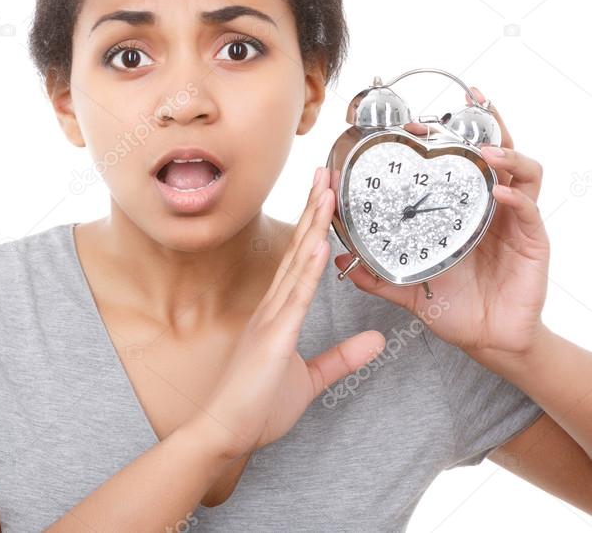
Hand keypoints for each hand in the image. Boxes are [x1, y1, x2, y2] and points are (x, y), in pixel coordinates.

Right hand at [192, 167, 385, 460]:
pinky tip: (317, 242)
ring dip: (313, 225)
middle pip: (298, 249)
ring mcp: (270, 318)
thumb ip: (342, 357)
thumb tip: (377, 340)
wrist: (227, 433)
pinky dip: (306, 267)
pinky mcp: (273, 337)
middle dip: (314, 210)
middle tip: (327, 172)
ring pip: (296, 262)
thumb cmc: (257, 408)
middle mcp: (273, 307)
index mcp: (279, 314)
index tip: (327, 195)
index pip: (300, 260)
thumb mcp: (311, 379)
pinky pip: (294, 296)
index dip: (315, 226)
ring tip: (326, 190)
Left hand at [334, 87, 550, 361]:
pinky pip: (528, 209)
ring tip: (482, 150)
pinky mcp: (532, 241)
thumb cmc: (453, 309)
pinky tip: (500, 192)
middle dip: (476, 129)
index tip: (410, 128)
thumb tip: (340, 261)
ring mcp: (512, 221)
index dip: (436, 143)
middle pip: (491, 154)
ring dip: (503, 153)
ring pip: (520, 170)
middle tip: (456, 113)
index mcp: (458, 212)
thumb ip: (376, 275)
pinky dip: (516, 196)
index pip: (452, 165)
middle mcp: (487, 209)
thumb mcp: (408, 286)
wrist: (487, 341)